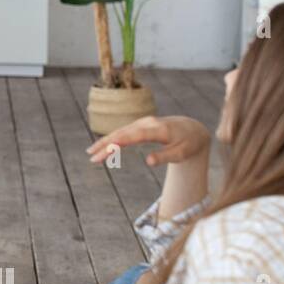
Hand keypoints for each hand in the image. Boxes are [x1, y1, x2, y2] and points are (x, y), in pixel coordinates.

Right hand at [86, 115, 210, 167]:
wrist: (192, 128)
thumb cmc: (189, 143)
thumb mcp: (182, 153)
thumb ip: (166, 157)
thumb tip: (148, 161)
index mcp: (158, 130)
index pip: (133, 136)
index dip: (117, 143)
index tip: (104, 151)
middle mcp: (147, 123)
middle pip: (121, 133)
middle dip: (105, 145)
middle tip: (91, 157)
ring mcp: (142, 122)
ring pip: (119, 131)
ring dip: (104, 142)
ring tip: (91, 153)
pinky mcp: (140, 125)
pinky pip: (123, 132)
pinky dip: (111, 139)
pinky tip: (102, 147)